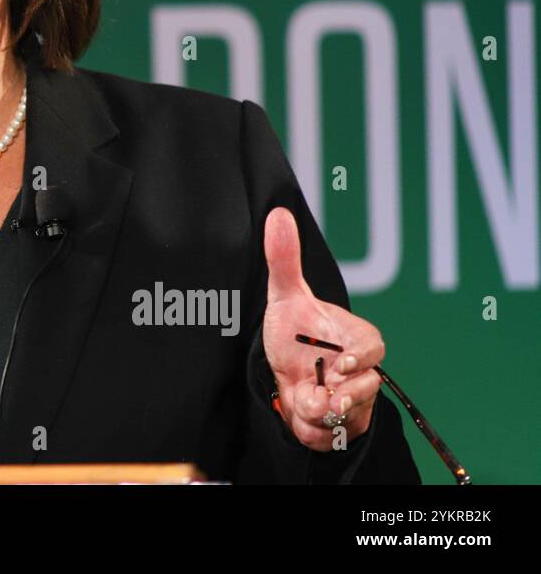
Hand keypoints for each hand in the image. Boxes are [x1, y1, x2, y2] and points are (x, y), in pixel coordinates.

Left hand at [261, 207, 383, 451]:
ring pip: (348, 415)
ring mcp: (347, 401)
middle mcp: (356, 373)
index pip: (372, 347)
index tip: (343, 360)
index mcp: (352, 340)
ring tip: (307, 403)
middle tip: (325, 395)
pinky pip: (329, 436)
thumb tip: (277, 213)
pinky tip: (298, 416)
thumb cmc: (294, 332)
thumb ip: (284, 260)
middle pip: (368, 388)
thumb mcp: (285, 297)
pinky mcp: (333, 427)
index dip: (362, 356)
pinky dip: (312, 430)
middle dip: (347, 395)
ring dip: (326, 413)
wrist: (283, 372)